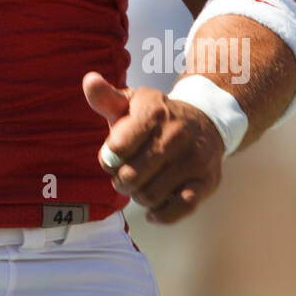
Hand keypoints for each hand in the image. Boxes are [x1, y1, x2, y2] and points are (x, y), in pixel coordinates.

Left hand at [82, 72, 224, 223]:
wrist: (206, 122)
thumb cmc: (158, 116)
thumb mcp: (132, 102)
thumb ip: (106, 97)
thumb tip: (89, 80)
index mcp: (153, 112)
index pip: (116, 148)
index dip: (109, 158)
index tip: (113, 155)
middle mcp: (176, 135)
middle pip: (130, 176)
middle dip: (121, 181)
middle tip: (125, 175)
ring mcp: (194, 160)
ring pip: (150, 196)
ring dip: (139, 196)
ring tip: (142, 185)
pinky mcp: (206, 182)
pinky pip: (178, 209)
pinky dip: (161, 215)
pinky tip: (154, 209)